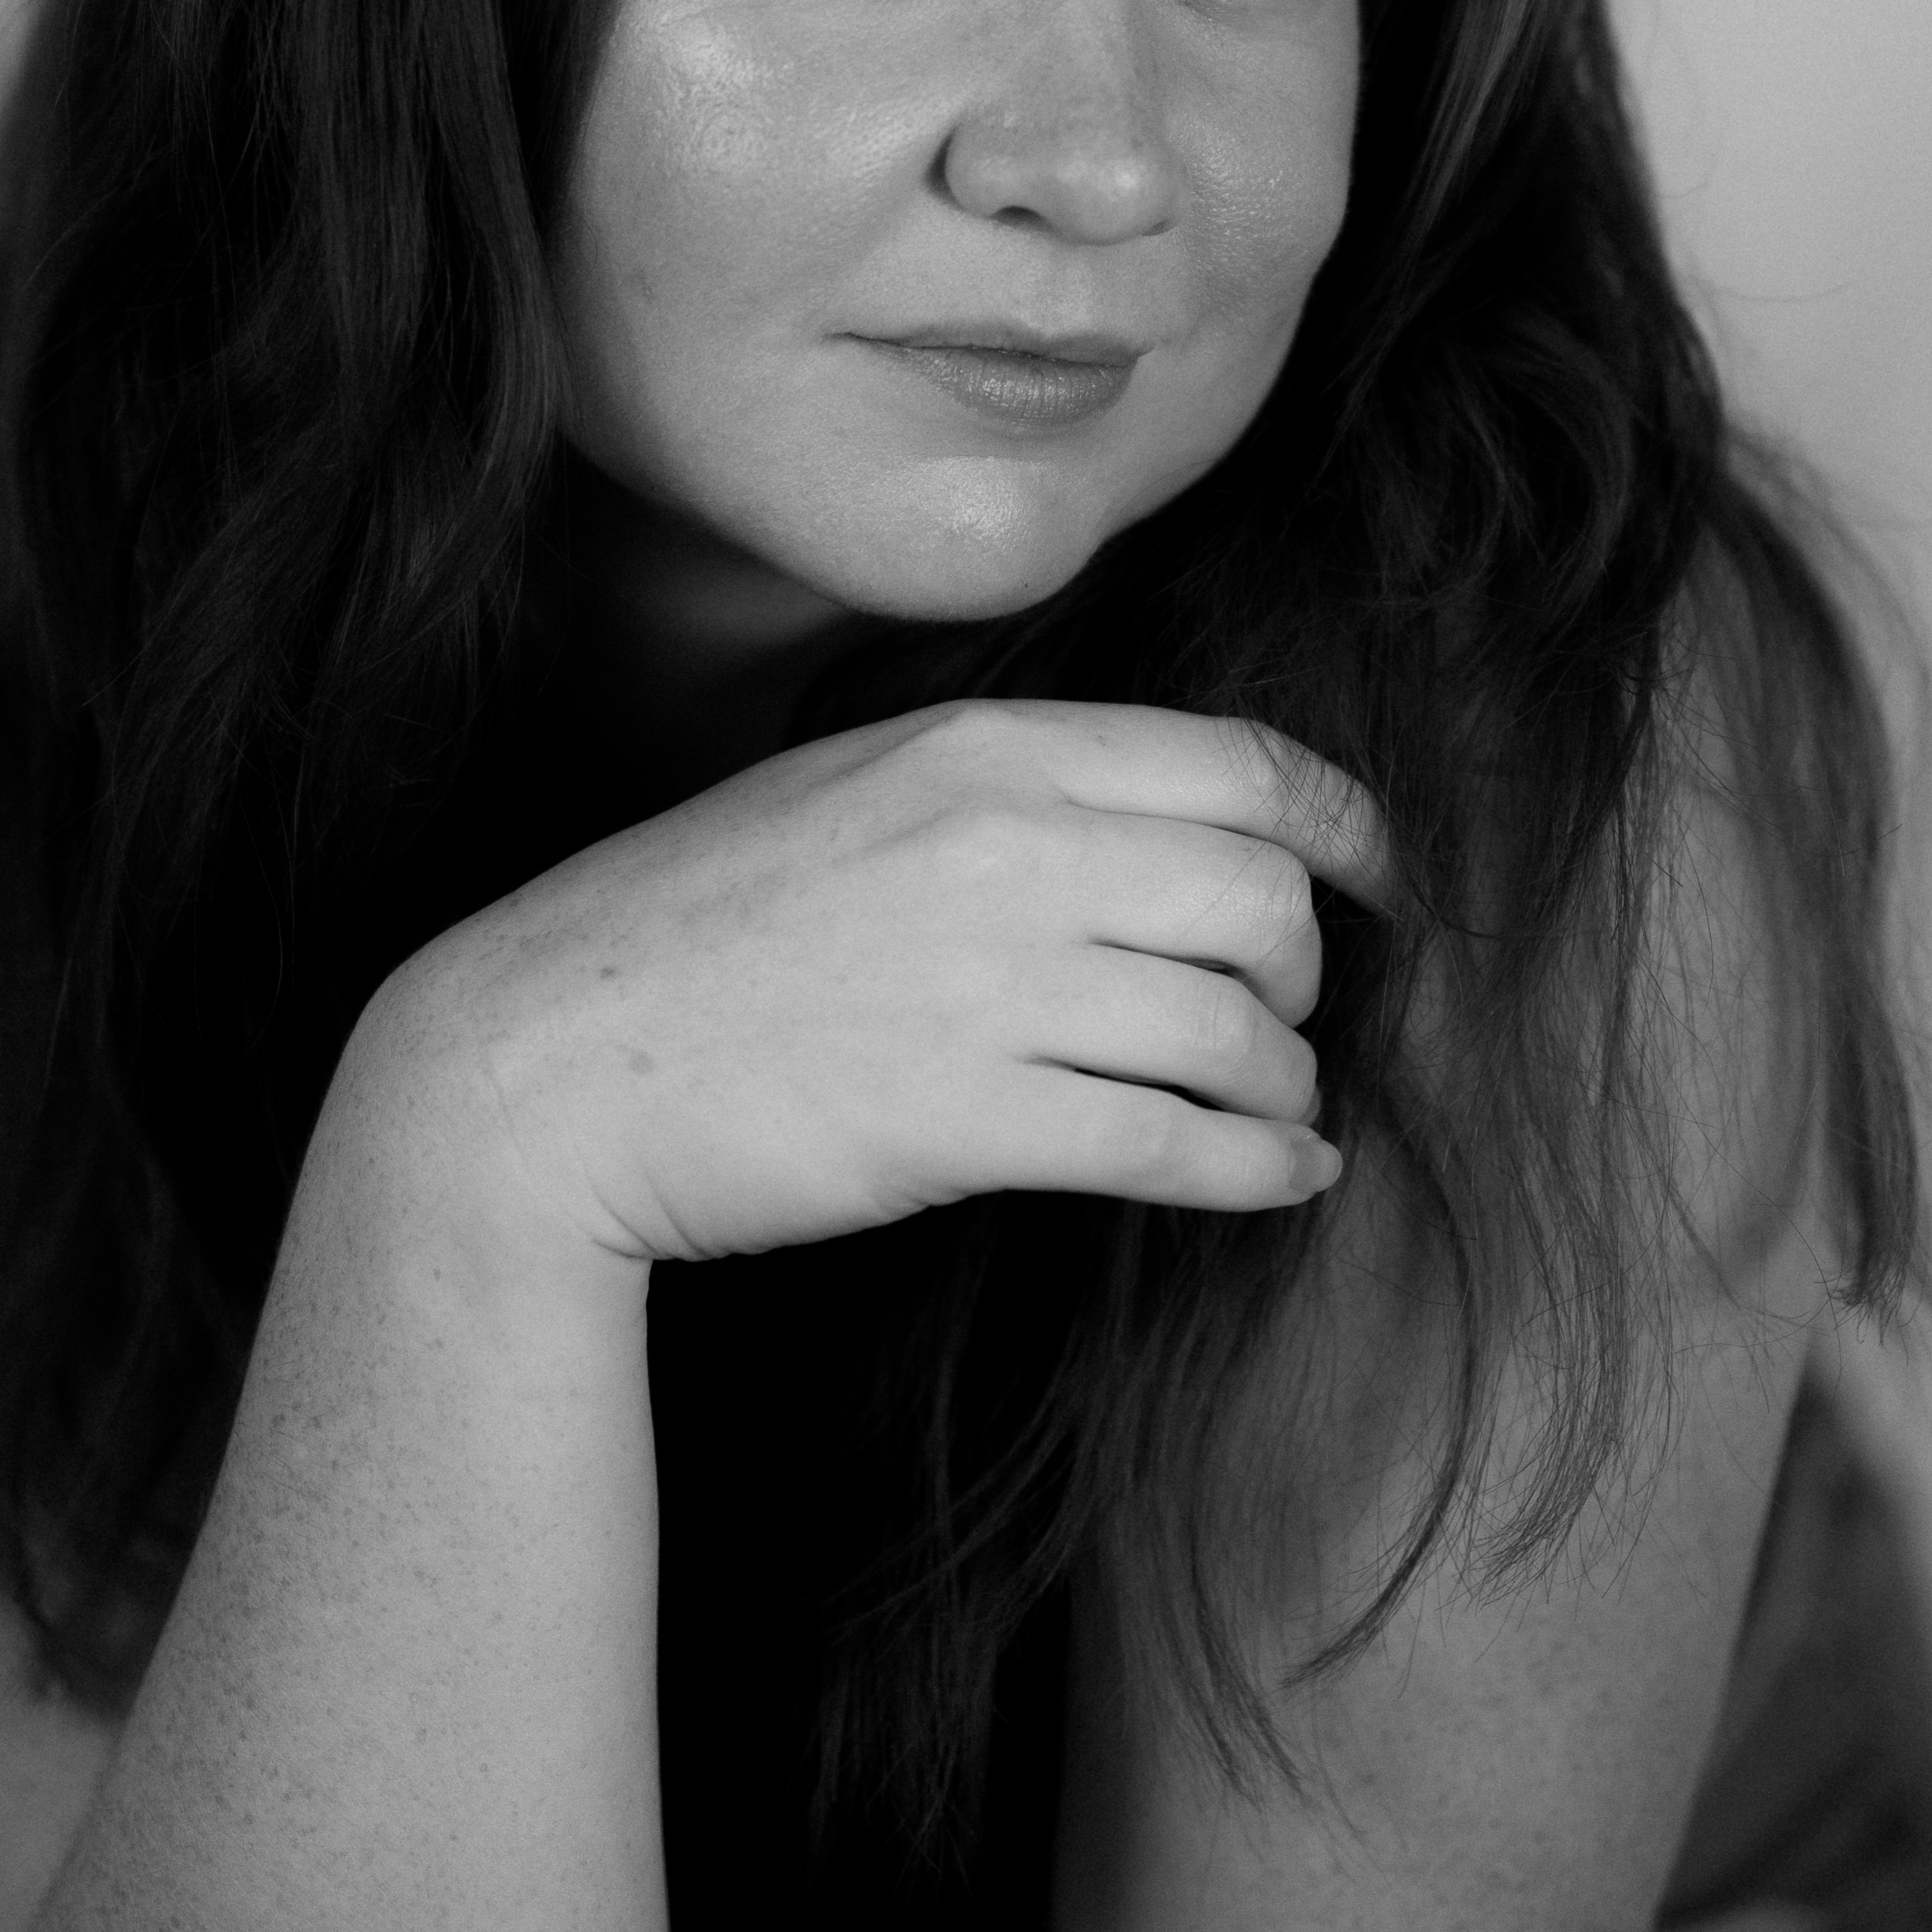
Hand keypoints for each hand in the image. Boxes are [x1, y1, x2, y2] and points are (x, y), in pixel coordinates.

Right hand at [355, 696, 1388, 1269]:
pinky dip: (1260, 1167)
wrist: (546, 1063)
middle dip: (1310, 967)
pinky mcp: (971, 1120)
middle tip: (1291, 1012)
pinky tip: (1279, 1179)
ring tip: (1276, 1106)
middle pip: (1266, 897)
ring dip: (1286, 1080)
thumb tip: (1148, 821)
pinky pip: (1180, 1144)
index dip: (1346, 826)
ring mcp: (993, 985)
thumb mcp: (848, 789)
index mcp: (982, 752)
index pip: (1240, 761)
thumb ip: (998, 787)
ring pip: (1239, 1028)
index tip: (1384, 878)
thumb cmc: (692, 931)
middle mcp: (1008, 848)